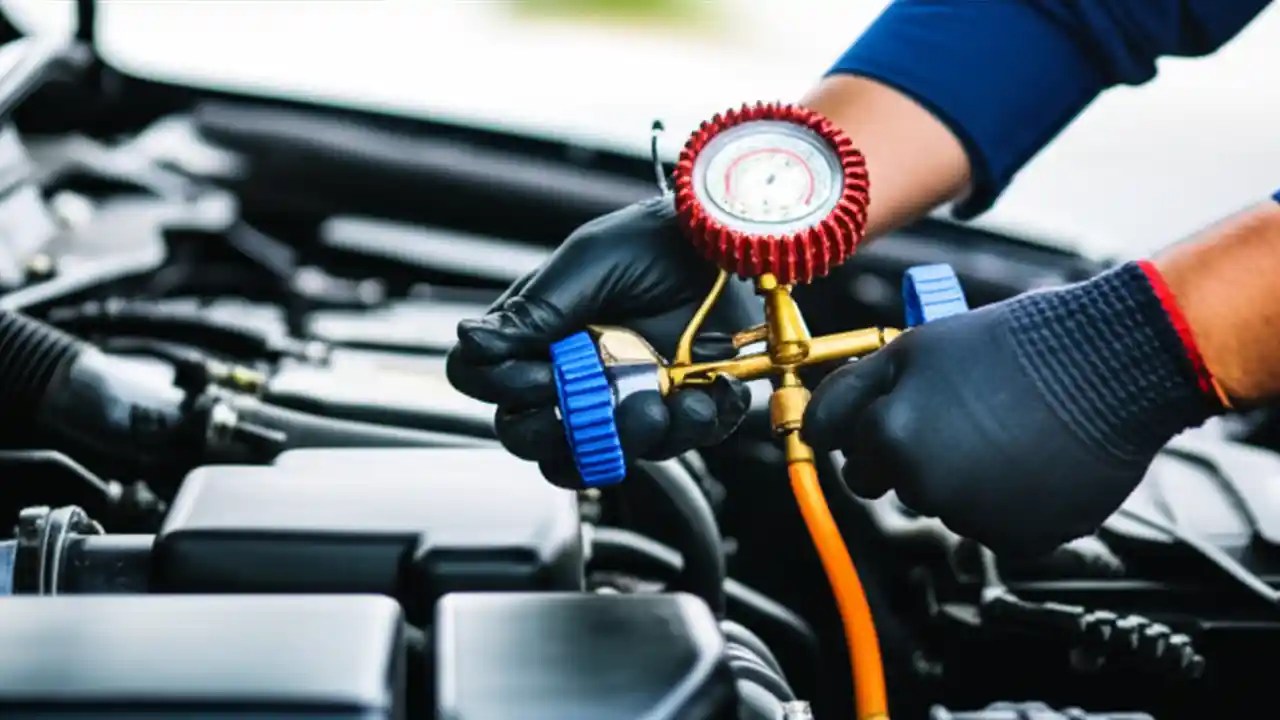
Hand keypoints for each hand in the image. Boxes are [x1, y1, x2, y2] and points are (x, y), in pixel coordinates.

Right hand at [447, 196, 758, 486]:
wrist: (726, 245)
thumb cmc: (653, 243)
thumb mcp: (590, 263)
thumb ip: (535, 310)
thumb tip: (470, 341)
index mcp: (537, 336)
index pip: (484, 381)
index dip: (504, 389)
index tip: (544, 375)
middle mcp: (570, 376)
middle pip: (530, 437)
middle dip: (565, 431)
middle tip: (604, 394)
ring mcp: (621, 399)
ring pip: (597, 456)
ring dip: (631, 437)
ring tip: (665, 400)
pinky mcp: (675, 412)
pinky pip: (675, 445)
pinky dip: (694, 425)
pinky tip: (709, 390)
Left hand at [802, 262, 1221, 556]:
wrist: (1112, 362)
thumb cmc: (1014, 345)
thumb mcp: (915, 347)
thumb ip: (853, 391)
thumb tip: (813, 424)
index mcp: (891, 439)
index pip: (848, 453)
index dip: (873, 426)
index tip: (902, 410)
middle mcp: (925, 488)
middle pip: (896, 481)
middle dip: (916, 451)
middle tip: (965, 409)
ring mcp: (975, 519)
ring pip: (947, 502)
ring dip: (964, 473)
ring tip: (1008, 424)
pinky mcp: (1022, 540)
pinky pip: (994, 524)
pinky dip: (1007, 498)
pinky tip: (1032, 455)